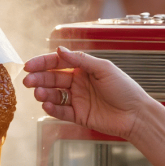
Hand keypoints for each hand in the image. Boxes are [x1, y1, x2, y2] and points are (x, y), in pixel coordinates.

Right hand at [20, 47, 153, 139]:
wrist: (136, 115)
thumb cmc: (125, 89)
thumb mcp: (104, 68)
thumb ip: (80, 60)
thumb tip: (60, 50)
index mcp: (84, 68)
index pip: (58, 62)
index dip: (42, 63)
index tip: (29, 65)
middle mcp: (78, 83)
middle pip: (53, 78)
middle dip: (39, 78)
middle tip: (28, 81)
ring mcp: (77, 99)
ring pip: (54, 94)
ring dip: (44, 93)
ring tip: (38, 93)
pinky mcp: (78, 116)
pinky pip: (61, 111)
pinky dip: (52, 109)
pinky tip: (46, 105)